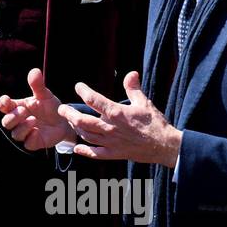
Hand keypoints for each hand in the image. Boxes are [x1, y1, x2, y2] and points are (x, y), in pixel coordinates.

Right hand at [0, 68, 75, 151]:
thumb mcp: (45, 95)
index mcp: (17, 107)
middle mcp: (19, 121)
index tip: (7, 100)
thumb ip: (38, 85)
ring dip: (22, 127)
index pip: (3, 106)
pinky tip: (36, 131)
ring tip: (33, 119)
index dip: (2, 104)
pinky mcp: (34, 142)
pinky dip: (30, 138)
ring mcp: (25, 132)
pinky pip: (27, 144)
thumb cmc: (49, 107)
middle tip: (24, 110)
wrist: (64, 121)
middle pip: (6, 122)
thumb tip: (34, 71)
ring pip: (15, 134)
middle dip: (13, 116)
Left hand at [57, 71, 182, 166]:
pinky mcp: (114, 153)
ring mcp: (110, 142)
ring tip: (71, 122)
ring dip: (75, 128)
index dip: (83, 91)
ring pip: (85, 135)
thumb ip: (133, 88)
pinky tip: (77, 148)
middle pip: (82, 120)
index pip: (93, 99)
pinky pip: (95, 153)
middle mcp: (110, 127)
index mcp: (116, 112)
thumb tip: (131, 73)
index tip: (78, 87)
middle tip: (61, 109)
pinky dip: (84, 151)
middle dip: (69, 114)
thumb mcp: (144, 102)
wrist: (165, 146)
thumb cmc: (155, 123)